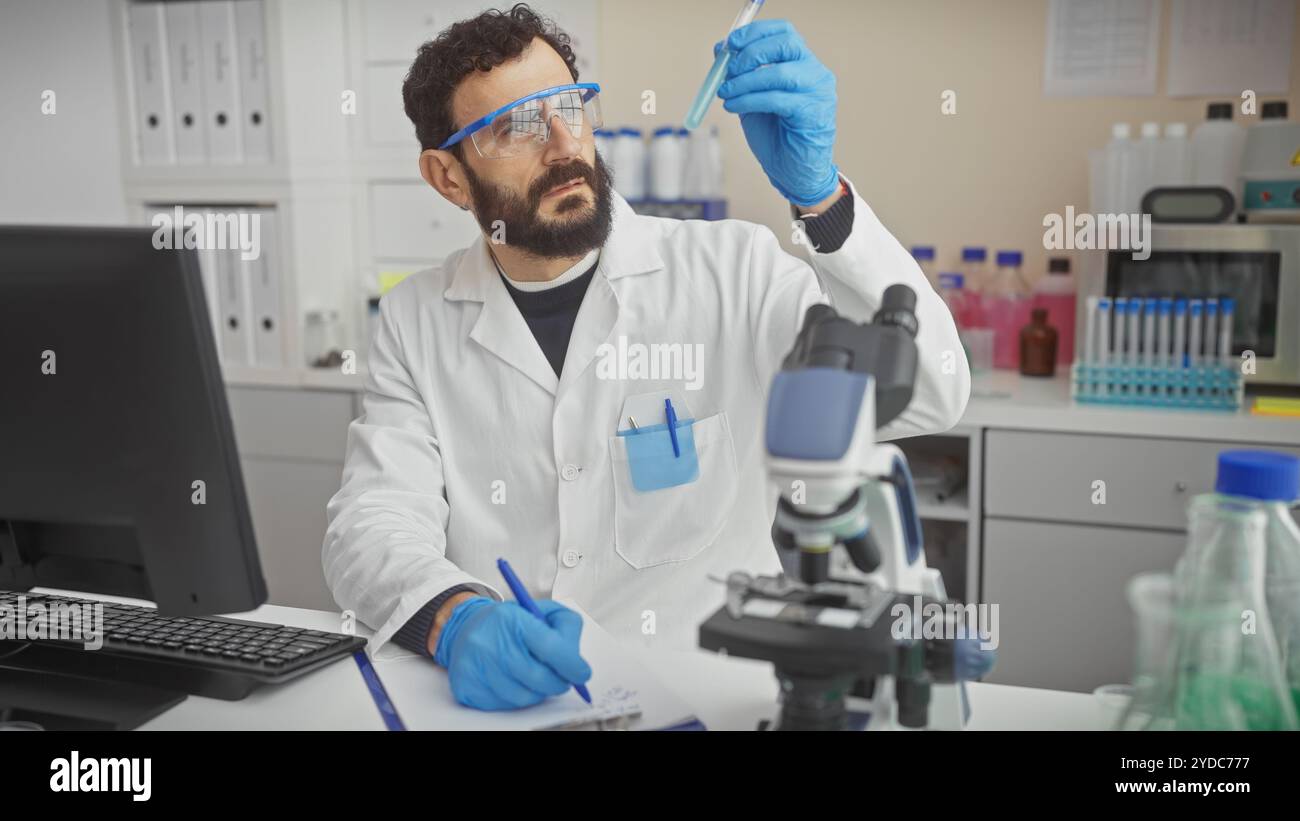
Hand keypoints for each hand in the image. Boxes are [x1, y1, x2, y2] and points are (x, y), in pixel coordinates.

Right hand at [433, 597, 591, 710]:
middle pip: (538, 678)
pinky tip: (514, 681)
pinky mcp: (467, 687)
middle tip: (561, 680)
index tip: (582, 673)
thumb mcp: (542, 610)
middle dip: (557, 683)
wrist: (465, 628)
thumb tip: (578, 664)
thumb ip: (566, 629)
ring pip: (523, 697)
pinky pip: (504, 705)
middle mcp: (490, 642)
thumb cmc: (511, 622)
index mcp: (512, 619)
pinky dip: (516, 697)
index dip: (571, 665)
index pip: (550, 646)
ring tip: (535, 677)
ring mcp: (477, 666)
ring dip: (537, 692)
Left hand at [715, 20, 838, 207]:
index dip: (755, 32)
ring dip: (745, 81)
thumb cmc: (776, 136)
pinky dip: (749, 100)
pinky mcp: (813, 114)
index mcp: (803, 64)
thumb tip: (719, 50)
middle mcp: (816, 73)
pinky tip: (734, 107)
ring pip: (779, 73)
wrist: (794, 173)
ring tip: (726, 93)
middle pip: (785, 44)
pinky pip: (776, 99)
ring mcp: (818, 93)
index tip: (730, 43)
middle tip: (728, 70)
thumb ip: (740, 75)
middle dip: (750, 54)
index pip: (784, 32)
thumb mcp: (752, 98)